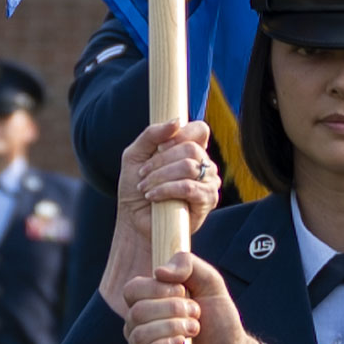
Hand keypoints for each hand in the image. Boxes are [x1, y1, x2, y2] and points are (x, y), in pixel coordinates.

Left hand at [99, 120, 221, 313]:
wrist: (134, 220)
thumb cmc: (135, 188)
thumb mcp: (134, 155)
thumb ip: (151, 134)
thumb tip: (176, 122)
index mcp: (190, 150)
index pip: (199, 130)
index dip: (178, 135)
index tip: (157, 149)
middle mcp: (204, 164)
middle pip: (191, 148)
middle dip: (161, 161)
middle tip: (143, 175)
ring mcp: (208, 183)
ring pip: (189, 167)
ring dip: (161, 176)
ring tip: (146, 188)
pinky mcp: (207, 202)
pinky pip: (190, 188)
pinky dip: (167, 189)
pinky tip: (153, 197)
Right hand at [123, 252, 262, 343]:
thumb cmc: (219, 321)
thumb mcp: (211, 283)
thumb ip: (188, 264)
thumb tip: (159, 271)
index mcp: (148, 302)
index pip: (132, 289)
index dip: (157, 289)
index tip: (184, 292)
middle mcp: (138, 325)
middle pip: (137, 312)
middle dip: (173, 310)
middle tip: (197, 315)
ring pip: (140, 334)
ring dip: (173, 328)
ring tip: (195, 331)